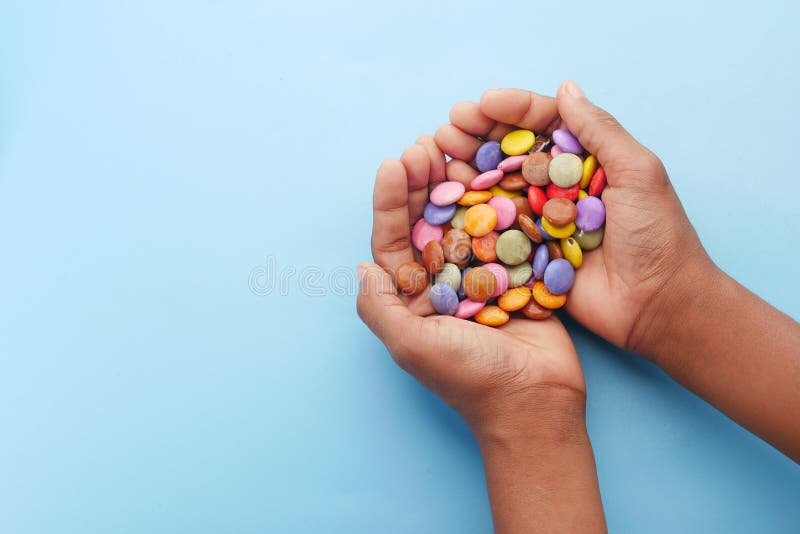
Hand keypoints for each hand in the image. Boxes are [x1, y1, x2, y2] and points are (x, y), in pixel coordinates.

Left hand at [356, 135, 585, 441]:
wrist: (537, 402)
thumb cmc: (470, 378)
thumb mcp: (412, 345)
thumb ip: (379, 306)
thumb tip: (360, 266)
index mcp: (411, 298)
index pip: (393, 241)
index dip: (390, 202)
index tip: (393, 163)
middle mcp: (442, 282)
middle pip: (427, 222)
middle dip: (421, 183)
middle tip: (426, 145)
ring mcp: (480, 275)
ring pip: (463, 219)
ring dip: (457, 184)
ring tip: (455, 148)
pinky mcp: (516, 273)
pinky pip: (504, 230)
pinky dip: (498, 200)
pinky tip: (495, 171)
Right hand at [440, 83, 712, 356]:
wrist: (658, 306)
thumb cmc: (658, 237)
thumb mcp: (638, 172)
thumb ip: (599, 131)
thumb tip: (566, 86)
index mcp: (587, 160)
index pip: (545, 124)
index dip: (513, 110)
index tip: (483, 102)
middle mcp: (559, 186)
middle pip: (512, 152)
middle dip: (479, 135)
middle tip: (449, 126)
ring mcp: (541, 219)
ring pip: (497, 186)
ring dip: (466, 167)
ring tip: (438, 151)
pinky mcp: (529, 252)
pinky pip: (494, 227)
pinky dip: (468, 209)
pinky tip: (444, 193)